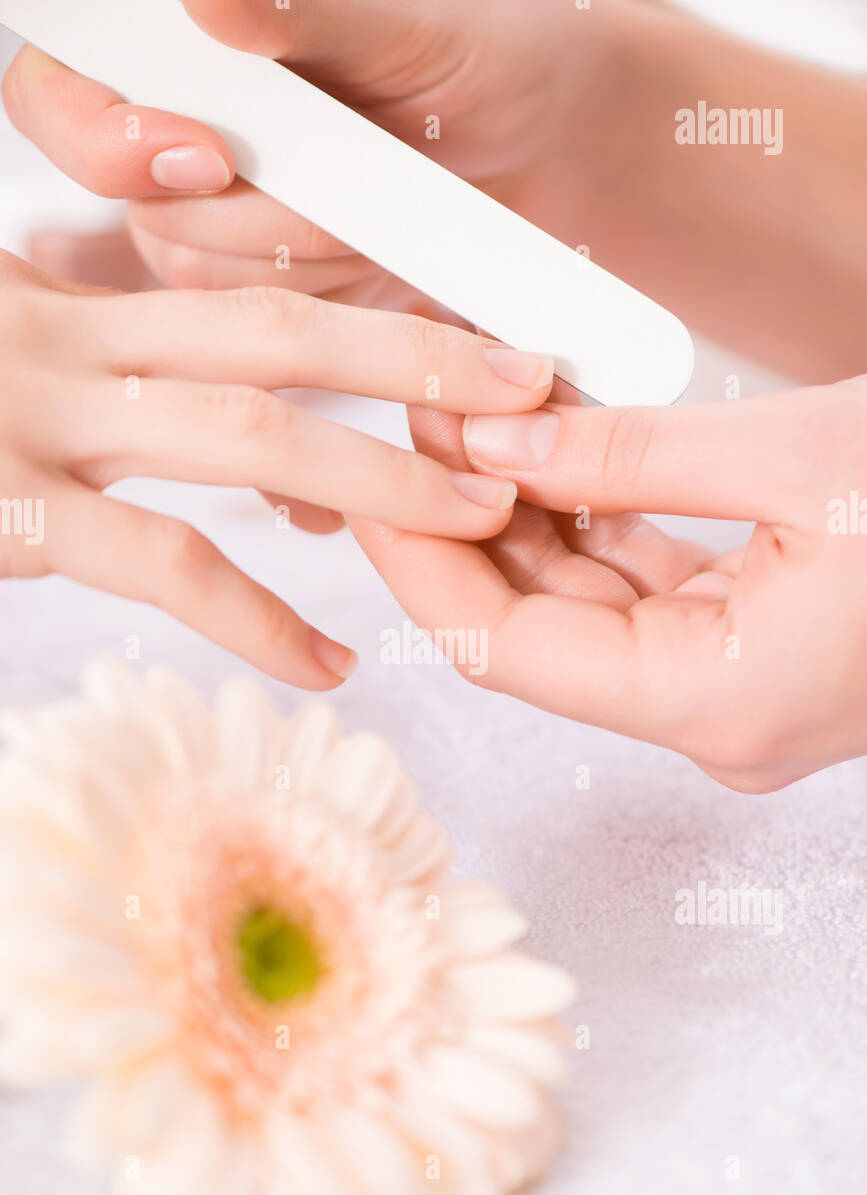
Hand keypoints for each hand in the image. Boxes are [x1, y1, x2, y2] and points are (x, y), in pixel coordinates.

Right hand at [0, 251, 553, 685]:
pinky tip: (332, 667)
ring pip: (250, 433)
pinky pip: (165, 563)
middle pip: (276, 338)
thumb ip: (74, 342)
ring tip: (487, 518)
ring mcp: (39, 424)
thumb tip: (150, 357)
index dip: (360, 313)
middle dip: (417, 362)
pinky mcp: (14, 512)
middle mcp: (65, 346)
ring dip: (383, 479)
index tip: (462, 340)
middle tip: (531, 386)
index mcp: (70, 306)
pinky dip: (258, 621)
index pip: (240, 296)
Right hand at [2, 0, 596, 306]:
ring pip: (210, 288)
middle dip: (264, 214)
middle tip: (351, 179)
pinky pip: (261, 336)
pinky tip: (374, 260)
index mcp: (165, 53)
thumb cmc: (468, 58)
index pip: (62, 99)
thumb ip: (302, 7)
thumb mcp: (396, 20)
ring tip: (379, 214)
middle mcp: (169, 144)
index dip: (112, 139)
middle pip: (147, 214)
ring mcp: (211, 230)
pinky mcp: (262, 299)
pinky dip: (332, 313)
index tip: (210, 155)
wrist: (537, 151)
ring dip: (309, 263)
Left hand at [352, 379, 866, 790]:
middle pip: (538, 632)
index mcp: (718, 703)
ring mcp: (737, 684)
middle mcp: (717, 715)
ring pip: (588, 606)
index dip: (422, 566)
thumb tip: (501, 447)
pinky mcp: (758, 642)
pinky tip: (560, 450)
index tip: (372, 483)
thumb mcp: (798, 456)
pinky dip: (599, 520)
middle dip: (471, 524)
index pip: (508, 655)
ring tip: (486, 416)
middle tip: (428, 418)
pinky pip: (647, 588)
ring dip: (533, 514)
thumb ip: (630, 458)